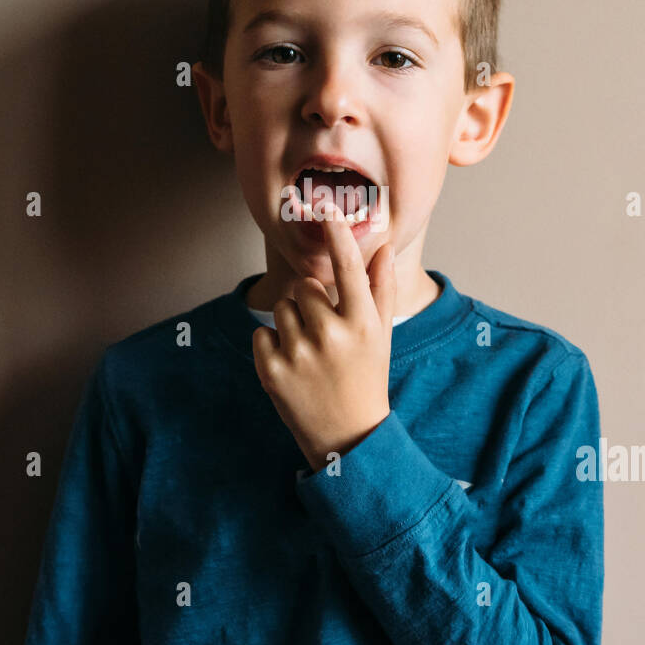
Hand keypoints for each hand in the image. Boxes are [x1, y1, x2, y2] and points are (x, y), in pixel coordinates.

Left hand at [252, 201, 395, 473]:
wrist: (348, 438)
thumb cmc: (367, 378)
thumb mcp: (382, 335)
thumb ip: (381, 289)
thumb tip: (382, 246)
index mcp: (363, 324)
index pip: (349, 267)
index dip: (337, 234)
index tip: (326, 206)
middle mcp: (332, 336)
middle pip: (304, 288)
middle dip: (310, 303)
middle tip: (325, 333)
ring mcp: (300, 355)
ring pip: (281, 308)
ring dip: (291, 323)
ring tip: (310, 353)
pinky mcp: (272, 372)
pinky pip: (261, 333)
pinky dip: (272, 346)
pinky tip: (293, 366)